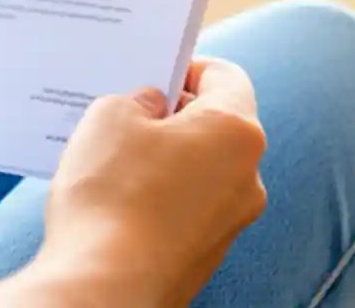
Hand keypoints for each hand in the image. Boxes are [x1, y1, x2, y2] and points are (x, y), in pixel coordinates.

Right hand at [0, 59, 266, 307]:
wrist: (105, 288)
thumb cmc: (111, 195)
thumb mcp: (111, 116)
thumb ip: (138, 99)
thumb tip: (151, 108)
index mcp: (238, 131)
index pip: (226, 76)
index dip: (188, 67)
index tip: (154, 74)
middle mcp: (249, 176)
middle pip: (217, 125)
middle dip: (174, 115)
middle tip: (127, 114)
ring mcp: (231, 221)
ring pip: (202, 170)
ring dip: (166, 159)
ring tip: (115, 161)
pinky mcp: (206, 255)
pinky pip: (189, 208)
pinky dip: (163, 197)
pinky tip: (120, 202)